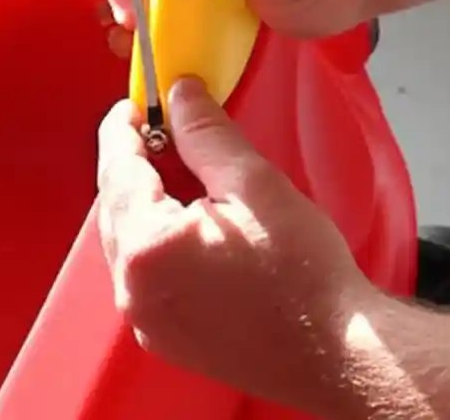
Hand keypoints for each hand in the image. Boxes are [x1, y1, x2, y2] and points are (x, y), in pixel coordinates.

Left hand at [96, 77, 391, 413]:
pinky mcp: (165, 335)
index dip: (123, 128)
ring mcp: (147, 318)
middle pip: (114, 206)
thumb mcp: (255, 185)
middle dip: (134, 164)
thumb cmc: (304, 279)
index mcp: (148, 248)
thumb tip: (182, 98)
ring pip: (126, 241)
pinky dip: (157, 241)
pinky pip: (143, 275)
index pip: (116, 169)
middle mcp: (134, 289)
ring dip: (145, 202)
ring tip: (183, 171)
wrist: (335, 351)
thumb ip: (207, 135)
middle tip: (165, 130)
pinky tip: (191, 222)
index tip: (137, 104)